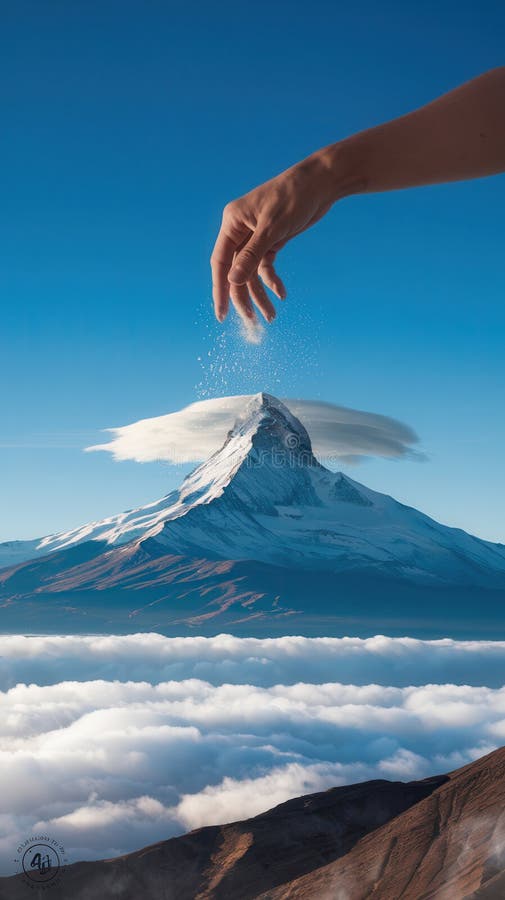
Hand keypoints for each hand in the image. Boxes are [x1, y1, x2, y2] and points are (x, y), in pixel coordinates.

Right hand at [210, 151, 339, 324]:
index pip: (220, 262)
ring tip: (271, 316)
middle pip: (235, 272)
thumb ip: (251, 256)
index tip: (222, 314)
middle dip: (244, 298)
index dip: (220, 290)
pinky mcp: (271, 240)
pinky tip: (282, 294)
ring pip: (251, 272)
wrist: (321, 182)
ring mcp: (255, 236)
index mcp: (232, 223)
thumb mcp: (272, 228)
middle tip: (252, 323)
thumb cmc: (294, 197)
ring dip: (260, 294)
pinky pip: (266, 267)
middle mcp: (239, 231)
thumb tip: (232, 281)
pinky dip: (272, 280)